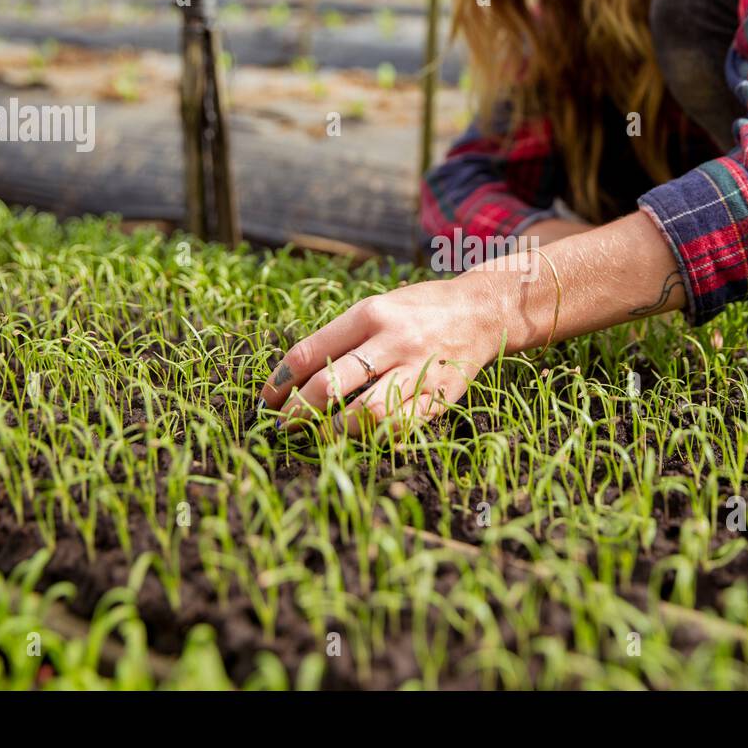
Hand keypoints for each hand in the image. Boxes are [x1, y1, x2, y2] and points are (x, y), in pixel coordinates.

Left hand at [258, 275, 508, 436]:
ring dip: (333, 431)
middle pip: (331, 384)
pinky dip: (375, 438)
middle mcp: (393, 341)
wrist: (481, 312)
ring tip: (320, 435)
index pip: (310, 352)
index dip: (280, 381)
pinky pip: (401, 427)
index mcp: (371, 315)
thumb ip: (341, 337)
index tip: (266, 400)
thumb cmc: (419, 310)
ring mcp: (418, 371)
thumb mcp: (377, 308)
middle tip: (283, 426)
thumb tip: (293, 378)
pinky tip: (361, 439)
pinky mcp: (440, 397)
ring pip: (366, 412)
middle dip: (297, 411)